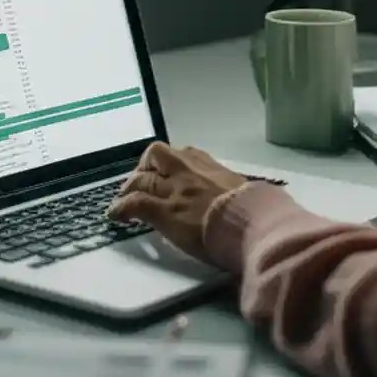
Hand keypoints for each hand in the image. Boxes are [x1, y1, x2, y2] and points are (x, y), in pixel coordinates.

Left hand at [106, 142, 247, 260]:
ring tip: (124, 200)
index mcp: (212, 166)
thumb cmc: (260, 211)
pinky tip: (115, 216)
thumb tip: (253, 200)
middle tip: (141, 184)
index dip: (171, 163)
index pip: (186, 154)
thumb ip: (241, 192)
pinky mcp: (163, 210)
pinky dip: (121, 208)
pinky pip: (134, 203)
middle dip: (145, 168)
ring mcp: (174, 189)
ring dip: (130, 188)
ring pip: (141, 178)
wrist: (253, 222)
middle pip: (157, 156)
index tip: (169, 173)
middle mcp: (189, 171)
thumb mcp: (252, 192)